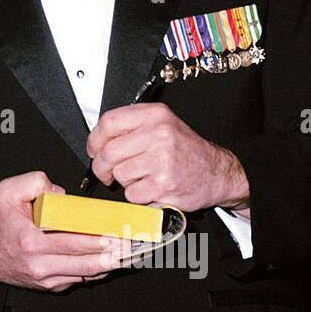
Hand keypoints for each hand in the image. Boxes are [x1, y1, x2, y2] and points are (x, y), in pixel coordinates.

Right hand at [0, 171, 132, 290]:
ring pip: (86, 274)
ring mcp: (46, 277)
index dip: (97, 239)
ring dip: (110, 265)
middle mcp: (39, 262)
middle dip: (112, 254)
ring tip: (130, 256)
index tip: (116, 235)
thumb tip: (61, 191)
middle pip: (84, 261)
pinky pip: (80, 279)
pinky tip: (113, 263)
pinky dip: (98, 271)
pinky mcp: (51, 285)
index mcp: (31, 239)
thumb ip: (34, 182)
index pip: (71, 240)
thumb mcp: (7, 192)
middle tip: (132, 246)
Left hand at [85, 103, 249, 213]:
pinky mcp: (164, 184)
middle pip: (109, 151)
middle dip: (102, 167)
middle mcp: (159, 134)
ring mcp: (162, 159)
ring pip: (119, 174)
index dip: (94, 139)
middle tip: (107, 173)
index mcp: (155, 115)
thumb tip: (97, 141)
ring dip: (125, 182)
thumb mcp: (162, 125)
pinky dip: (137, 196)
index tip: (94, 150)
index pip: (109, 122)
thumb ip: (131, 128)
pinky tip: (152, 189)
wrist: (216, 173)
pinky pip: (132, 194)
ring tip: (143, 178)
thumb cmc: (185, 151)